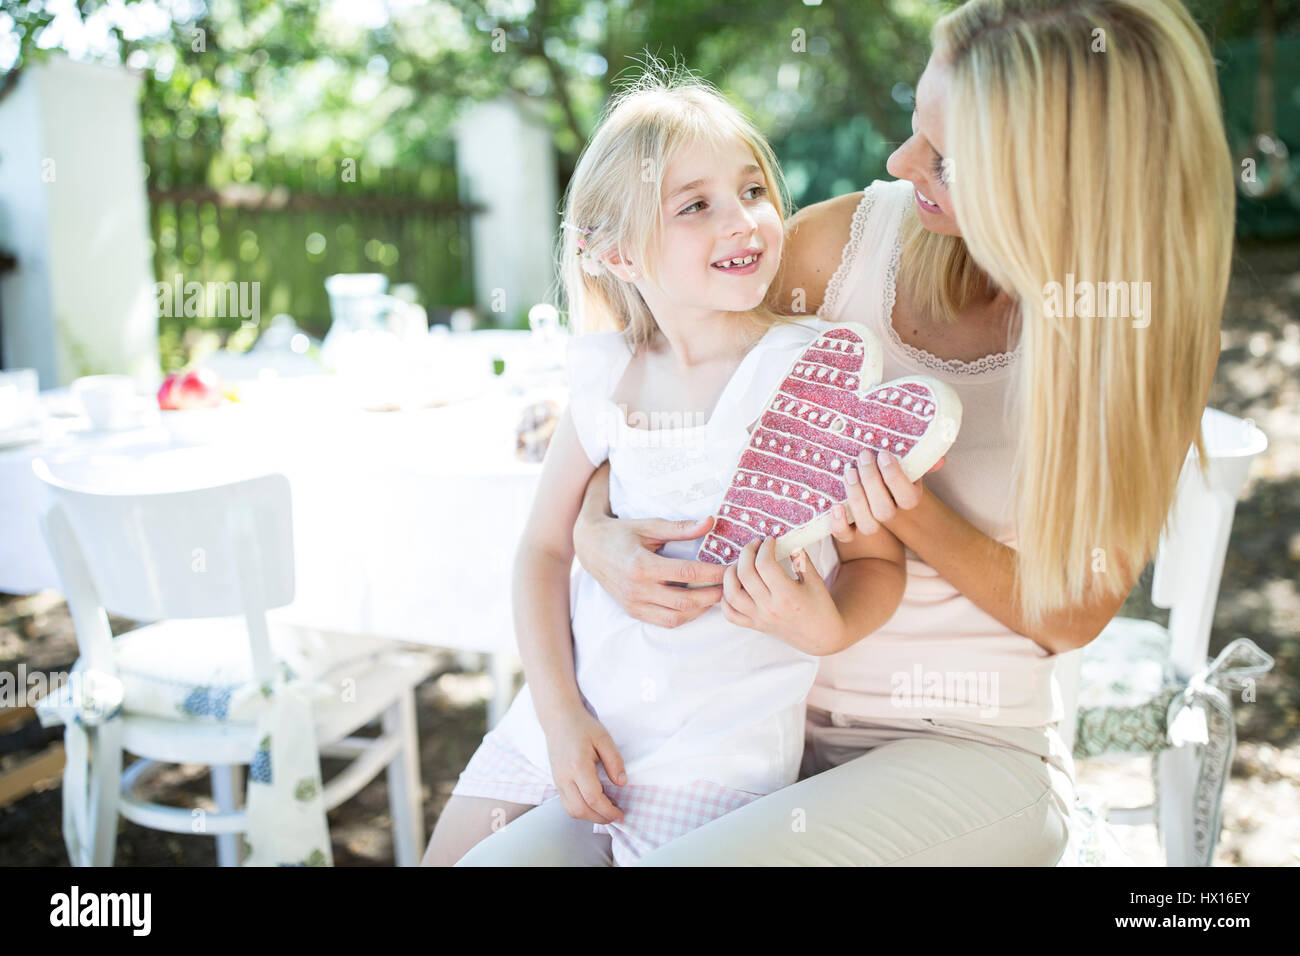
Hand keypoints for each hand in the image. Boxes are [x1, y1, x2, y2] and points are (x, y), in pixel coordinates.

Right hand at [541, 705, 627, 824]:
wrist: (558, 718)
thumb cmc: (581, 726)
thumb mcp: (604, 738)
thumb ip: (614, 761)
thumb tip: (622, 783)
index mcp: (577, 766)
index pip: (593, 798)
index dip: (608, 811)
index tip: (621, 813)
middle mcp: (564, 777)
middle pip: (580, 810)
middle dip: (600, 818)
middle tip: (616, 816)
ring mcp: (557, 780)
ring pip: (571, 810)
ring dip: (590, 817)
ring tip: (606, 812)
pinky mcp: (556, 781)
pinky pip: (566, 804)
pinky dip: (581, 810)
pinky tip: (594, 804)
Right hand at [573, 512, 724, 628]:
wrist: (590, 547)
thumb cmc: (622, 532)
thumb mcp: (650, 525)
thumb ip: (681, 528)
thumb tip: (711, 522)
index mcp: (642, 565)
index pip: (687, 573)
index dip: (713, 573)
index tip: (730, 568)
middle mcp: (637, 589)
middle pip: (685, 601)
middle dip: (712, 595)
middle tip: (729, 586)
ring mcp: (634, 603)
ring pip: (676, 617)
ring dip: (700, 610)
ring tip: (715, 596)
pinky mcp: (632, 611)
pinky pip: (664, 621)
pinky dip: (683, 616)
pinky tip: (695, 604)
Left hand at [720, 537, 844, 654]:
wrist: (822, 638)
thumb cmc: (821, 607)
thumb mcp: (816, 581)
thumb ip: (801, 559)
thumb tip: (787, 539)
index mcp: (787, 595)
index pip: (765, 564)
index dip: (765, 547)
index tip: (770, 540)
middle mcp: (769, 608)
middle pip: (745, 574)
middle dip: (747, 552)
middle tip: (755, 544)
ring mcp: (759, 618)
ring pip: (731, 593)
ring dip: (730, 573)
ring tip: (741, 563)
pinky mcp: (754, 625)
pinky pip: (730, 614)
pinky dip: (726, 598)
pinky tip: (734, 585)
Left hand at [828, 451, 944, 540]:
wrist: (873, 498)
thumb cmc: (888, 474)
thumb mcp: (905, 467)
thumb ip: (921, 462)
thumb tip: (939, 460)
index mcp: (908, 499)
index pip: (907, 498)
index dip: (895, 478)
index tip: (883, 455)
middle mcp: (890, 515)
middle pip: (884, 511)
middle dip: (872, 482)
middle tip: (863, 456)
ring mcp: (870, 524)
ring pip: (868, 524)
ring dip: (857, 499)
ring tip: (849, 473)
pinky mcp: (849, 530)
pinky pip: (844, 535)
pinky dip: (839, 524)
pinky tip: (835, 506)